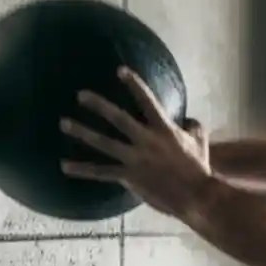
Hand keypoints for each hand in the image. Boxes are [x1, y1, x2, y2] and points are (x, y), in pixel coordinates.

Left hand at [59, 66, 210, 217]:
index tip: (120, 70)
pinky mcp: (129, 177)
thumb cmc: (199, 168)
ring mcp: (135, 159)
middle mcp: (146, 141)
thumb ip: (193, 126)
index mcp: (164, 129)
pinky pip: (101, 172)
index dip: (134, 84)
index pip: (148, 101)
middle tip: (80, 95)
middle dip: (98, 105)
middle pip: (118, 118)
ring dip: (82, 132)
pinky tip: (65, 166)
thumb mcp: (200, 141)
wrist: (196, 196)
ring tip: (64, 123)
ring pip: (104, 143)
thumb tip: (188, 119)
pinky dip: (82, 169)